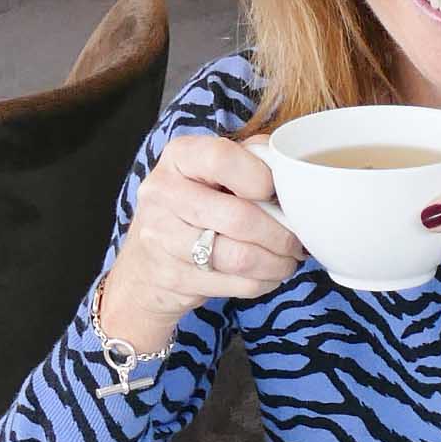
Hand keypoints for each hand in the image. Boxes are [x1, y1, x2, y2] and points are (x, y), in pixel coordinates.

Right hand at [96, 127, 302, 353]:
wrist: (144, 264)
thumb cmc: (191, 209)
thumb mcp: (211, 172)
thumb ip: (249, 159)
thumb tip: (290, 166)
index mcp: (178, 157)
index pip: (222, 158)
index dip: (261, 177)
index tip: (276, 193)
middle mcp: (163, 193)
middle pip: (239, 218)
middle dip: (281, 234)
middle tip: (296, 240)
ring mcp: (162, 238)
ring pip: (240, 257)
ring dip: (276, 263)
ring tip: (286, 260)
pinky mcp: (172, 277)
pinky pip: (234, 284)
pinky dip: (261, 282)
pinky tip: (266, 275)